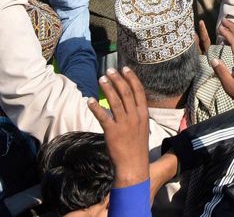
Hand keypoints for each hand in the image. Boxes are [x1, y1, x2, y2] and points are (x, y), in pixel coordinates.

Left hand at [86, 67, 150, 188]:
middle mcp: (135, 116)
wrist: (133, 165)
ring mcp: (124, 124)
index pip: (139, 91)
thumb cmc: (137, 147)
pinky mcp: (112, 132)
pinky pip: (103, 116)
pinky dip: (96, 107)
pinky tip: (90, 100)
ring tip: (101, 79)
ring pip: (115, 101)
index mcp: (143, 114)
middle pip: (126, 92)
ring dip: (108, 88)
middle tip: (110, 70)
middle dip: (118, 79)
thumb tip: (129, 103)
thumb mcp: (142, 127)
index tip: (125, 68)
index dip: (132, 78)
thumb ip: (136, 114)